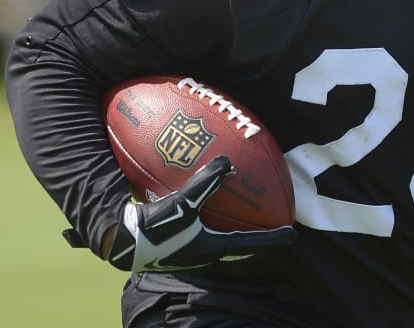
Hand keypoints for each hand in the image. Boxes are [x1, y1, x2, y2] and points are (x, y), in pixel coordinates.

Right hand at [106, 155, 295, 271]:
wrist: (122, 241)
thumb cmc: (154, 227)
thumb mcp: (183, 203)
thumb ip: (206, 182)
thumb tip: (227, 161)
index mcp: (212, 247)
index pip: (251, 244)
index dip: (272, 239)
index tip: (291, 234)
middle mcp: (204, 252)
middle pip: (239, 245)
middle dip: (257, 236)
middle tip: (272, 227)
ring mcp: (190, 249)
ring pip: (222, 238)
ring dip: (235, 229)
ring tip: (246, 217)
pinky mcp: (176, 242)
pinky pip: (202, 229)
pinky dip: (212, 217)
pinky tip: (205, 204)